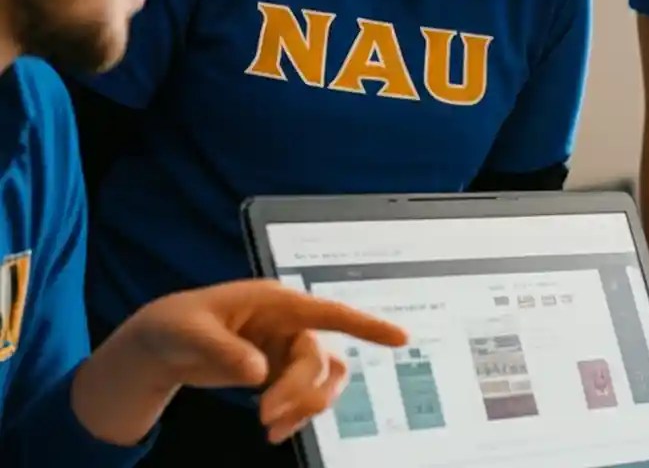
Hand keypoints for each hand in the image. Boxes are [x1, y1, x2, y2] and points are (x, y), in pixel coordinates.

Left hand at [73, 279, 408, 445]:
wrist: (163, 344)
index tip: (400, 338)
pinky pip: (307, 393)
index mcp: (275, 302)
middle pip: (320, 358)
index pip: (330, 311)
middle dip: (299, 391)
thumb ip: (225, 352)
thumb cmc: (176, 326)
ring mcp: (289, 347)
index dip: (366, 325)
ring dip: (305, 405)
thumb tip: (259, 372)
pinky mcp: (284, 369)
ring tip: (271, 429)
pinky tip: (274, 430)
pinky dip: (297, 414)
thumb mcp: (191, 335)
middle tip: (265, 418)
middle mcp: (291, 323)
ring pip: (322, 378)